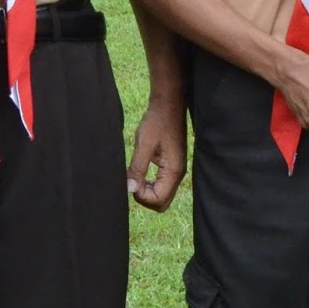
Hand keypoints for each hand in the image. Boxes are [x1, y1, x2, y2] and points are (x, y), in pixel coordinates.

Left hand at [127, 94, 187, 212]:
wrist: (168, 104)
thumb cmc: (157, 120)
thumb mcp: (144, 143)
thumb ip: (137, 168)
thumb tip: (130, 189)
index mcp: (173, 171)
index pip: (159, 200)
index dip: (141, 196)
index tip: (131, 181)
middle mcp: (178, 174)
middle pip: (162, 203)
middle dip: (145, 198)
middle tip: (133, 181)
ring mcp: (176, 170)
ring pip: (162, 196)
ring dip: (147, 191)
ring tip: (136, 176)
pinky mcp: (171, 166)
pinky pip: (162, 185)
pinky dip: (150, 184)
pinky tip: (141, 172)